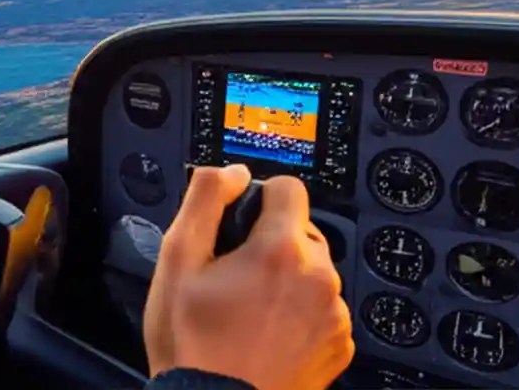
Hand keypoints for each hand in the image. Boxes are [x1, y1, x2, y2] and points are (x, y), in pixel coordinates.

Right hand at [144, 167, 353, 389]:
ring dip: (288, 279)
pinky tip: (268, 332)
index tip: (237, 226)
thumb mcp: (178, 260)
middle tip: (234, 277)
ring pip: (313, 271)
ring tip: (250, 309)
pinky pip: (323, 308)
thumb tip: (233, 173)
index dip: (257, 199)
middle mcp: (320, 277)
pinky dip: (300, 313)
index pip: (288, 187)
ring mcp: (334, 314)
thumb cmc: (193, 342)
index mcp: (281, 249)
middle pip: (300, 231)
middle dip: (270, 243)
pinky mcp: (340, 345)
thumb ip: (205, 200)